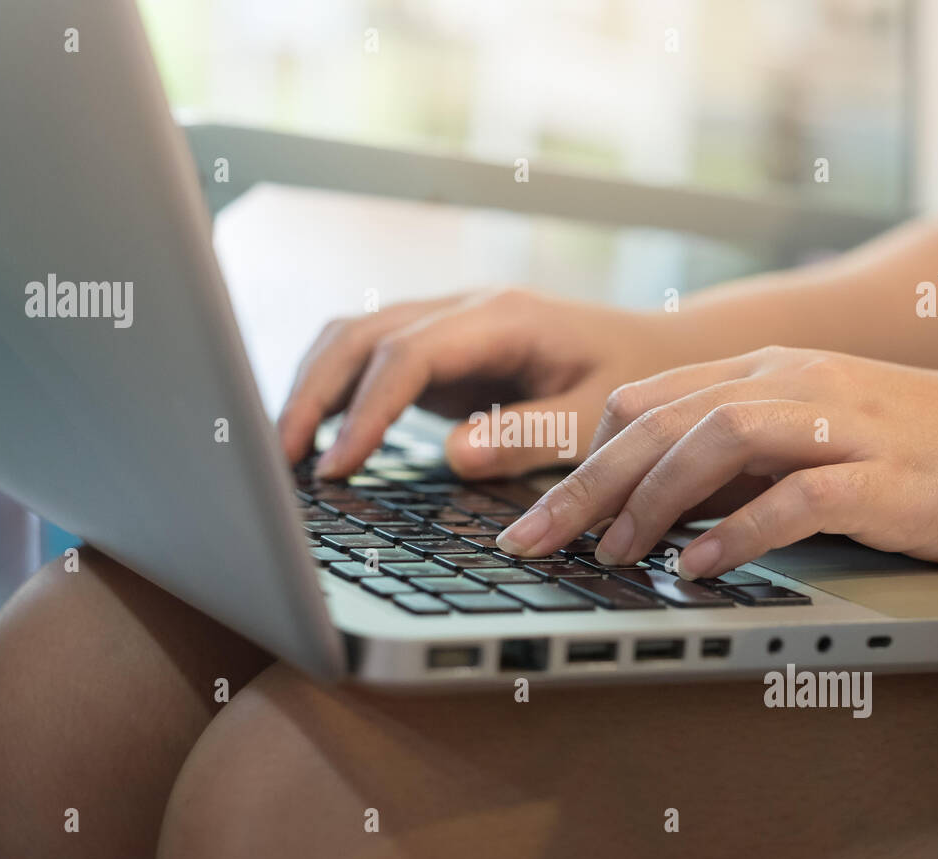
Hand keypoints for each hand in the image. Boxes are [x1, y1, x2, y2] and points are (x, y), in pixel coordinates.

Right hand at [279, 288, 701, 478]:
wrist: (653, 351)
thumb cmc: (630, 383)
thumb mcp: (597, 417)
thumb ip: (529, 436)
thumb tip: (452, 455)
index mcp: (502, 319)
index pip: (409, 355)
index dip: (367, 411)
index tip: (338, 467)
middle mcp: (464, 311)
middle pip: (362, 334)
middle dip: (314, 394)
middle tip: (284, 462)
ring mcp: (448, 326)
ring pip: (355, 337)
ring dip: (314, 387)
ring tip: (286, 452)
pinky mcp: (441, 352)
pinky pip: (371, 358)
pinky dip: (336, 390)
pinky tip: (319, 434)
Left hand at [497, 346, 937, 576]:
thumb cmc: (923, 448)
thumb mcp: (816, 434)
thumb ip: (740, 455)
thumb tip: (657, 502)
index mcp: (768, 370)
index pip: (646, 402)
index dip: (581, 458)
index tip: (538, 513)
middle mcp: (794, 383)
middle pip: (659, 421)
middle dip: (582, 485)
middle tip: (530, 543)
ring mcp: (841, 423)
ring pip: (715, 440)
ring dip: (649, 502)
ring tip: (610, 556)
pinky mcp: (885, 474)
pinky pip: (795, 497)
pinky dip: (737, 532)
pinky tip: (697, 567)